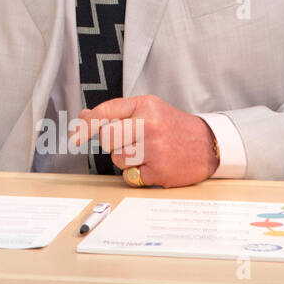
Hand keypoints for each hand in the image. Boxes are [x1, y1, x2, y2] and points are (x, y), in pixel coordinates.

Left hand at [75, 94, 219, 187]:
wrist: (209, 144)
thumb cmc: (173, 125)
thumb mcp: (147, 108)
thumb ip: (116, 111)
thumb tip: (84, 116)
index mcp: (145, 106)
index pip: (105, 114)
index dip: (85, 126)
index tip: (74, 137)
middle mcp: (150, 126)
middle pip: (107, 139)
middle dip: (113, 143)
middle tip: (131, 141)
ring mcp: (155, 150)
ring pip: (117, 159)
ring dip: (127, 159)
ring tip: (147, 152)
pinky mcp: (159, 172)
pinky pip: (130, 176)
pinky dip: (137, 173)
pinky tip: (153, 164)